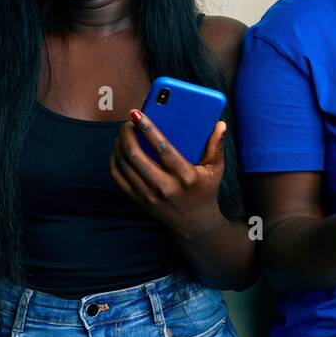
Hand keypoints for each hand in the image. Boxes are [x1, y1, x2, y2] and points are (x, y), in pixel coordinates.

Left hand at [110, 110, 226, 238]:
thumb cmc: (205, 191)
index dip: (147, 128)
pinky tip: (119, 149)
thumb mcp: (215, 170)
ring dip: (120, 144)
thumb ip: (216, 146)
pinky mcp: (138, 200)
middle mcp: (165, 186)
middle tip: (128, 122)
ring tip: (124, 133)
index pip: (163, 148)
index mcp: (185, 176)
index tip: (137, 114)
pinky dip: (115, 159)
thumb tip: (220, 125)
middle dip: (127, 134)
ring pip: (124, 164)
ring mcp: (149, 195)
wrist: (194, 222)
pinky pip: (118, 177)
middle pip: (136, 155)